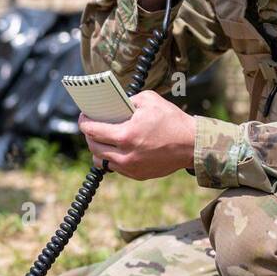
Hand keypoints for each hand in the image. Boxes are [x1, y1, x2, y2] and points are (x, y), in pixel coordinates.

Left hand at [79, 91, 195, 180]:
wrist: (193, 144)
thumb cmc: (172, 120)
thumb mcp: (149, 100)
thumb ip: (127, 100)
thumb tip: (113, 104)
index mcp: (126, 136)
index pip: (92, 131)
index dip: (84, 122)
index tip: (84, 116)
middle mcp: (125, 155)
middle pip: (94, 147)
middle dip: (89, 136)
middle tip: (92, 126)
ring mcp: (131, 168)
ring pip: (101, 161)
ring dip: (98, 149)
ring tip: (102, 139)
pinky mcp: (138, 175)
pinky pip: (116, 168)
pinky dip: (112, 158)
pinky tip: (117, 148)